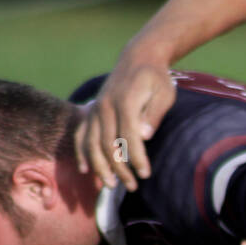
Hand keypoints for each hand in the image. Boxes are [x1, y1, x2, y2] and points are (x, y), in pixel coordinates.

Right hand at [74, 57, 175, 190]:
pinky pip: (81, 134)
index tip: (145, 174)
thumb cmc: (156, 78)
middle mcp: (106, 106)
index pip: (129, 136)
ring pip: (92, 142)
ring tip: (111, 185)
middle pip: (108, 144)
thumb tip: (144, 136)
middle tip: (132, 186)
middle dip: (119, 169)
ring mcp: (96, 108)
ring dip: (100, 166)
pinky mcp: (92, 110)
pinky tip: (85, 169)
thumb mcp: (164, 93)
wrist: (139, 58)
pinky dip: (81, 152)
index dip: (137, 158)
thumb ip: (154, 114)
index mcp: (125, 101)